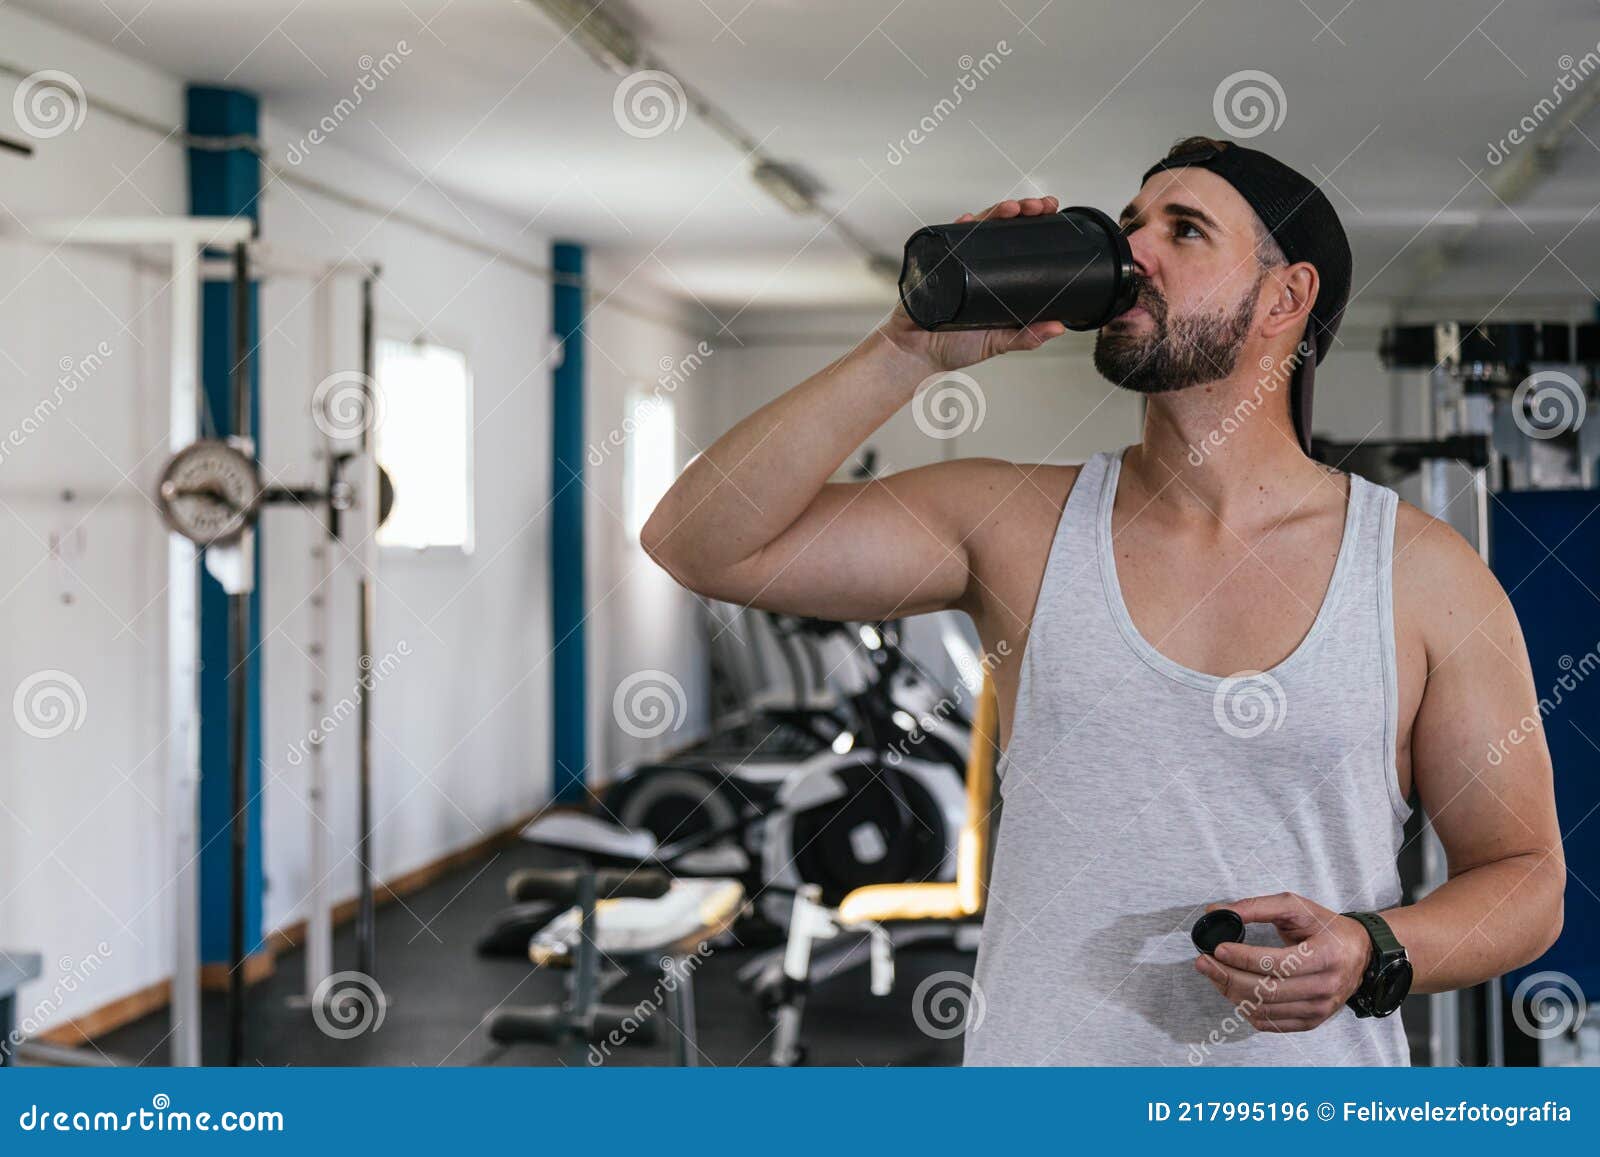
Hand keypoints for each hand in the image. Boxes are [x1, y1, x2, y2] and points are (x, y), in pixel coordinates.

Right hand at [880, 196, 1068, 371]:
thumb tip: (1058, 327)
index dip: (1036, 223)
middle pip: (1001, 227)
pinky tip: (968, 220)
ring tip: (1011, 208)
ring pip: (978, 227)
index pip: (1019, 241)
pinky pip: (946, 241)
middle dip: (1022, 209)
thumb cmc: (954, 346)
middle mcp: (977, 263)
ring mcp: (956, 260)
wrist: (916, 355)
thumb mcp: (999, 342)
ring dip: (995, 212)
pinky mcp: (935, 264)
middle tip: (1038, 207)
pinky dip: (957, 228)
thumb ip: (1027, 336)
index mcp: (996, 277)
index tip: (1053, 212)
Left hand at [1192, 892, 1372, 1032]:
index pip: (1278, 963)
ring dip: (1232, 993)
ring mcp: (1320, 1009)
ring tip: (1214, 974)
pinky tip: (1234, 992)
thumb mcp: (1295, 906)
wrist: (1359, 953)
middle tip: (1204, 963)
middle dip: (1228, 977)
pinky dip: (1246, 1010)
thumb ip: (1256, 906)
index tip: (1217, 948)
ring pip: (1265, 1009)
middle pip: (1267, 990)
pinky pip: (1271, 1023)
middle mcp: (1326, 987)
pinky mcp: (1312, 1021)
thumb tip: (1216, 911)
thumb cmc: (1325, 927)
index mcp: (1326, 955)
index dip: (1243, 957)